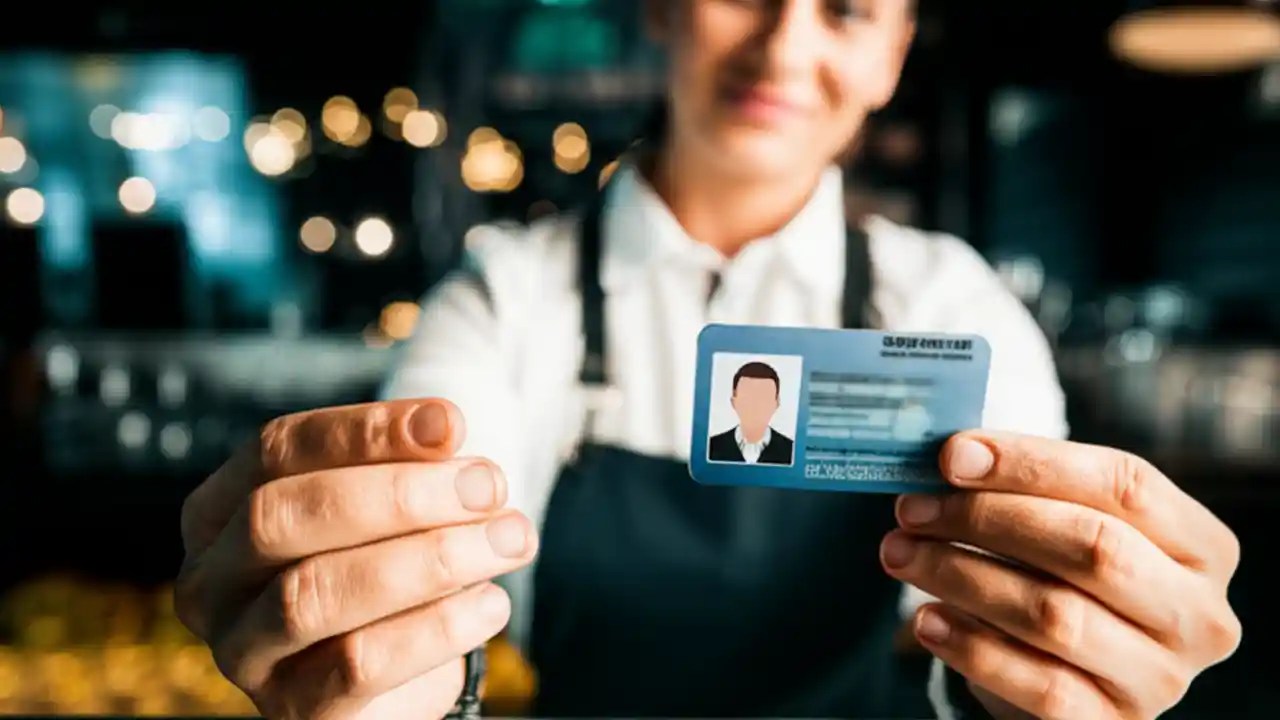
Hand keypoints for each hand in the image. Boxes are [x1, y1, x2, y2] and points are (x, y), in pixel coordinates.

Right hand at [174, 399, 537, 719]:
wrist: (388, 687)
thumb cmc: (385, 573)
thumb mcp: (387, 514)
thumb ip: (403, 468)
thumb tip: (444, 430)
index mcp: (218, 513)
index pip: (277, 449)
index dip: (366, 431)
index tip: (451, 423)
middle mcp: (210, 583)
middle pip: (283, 516)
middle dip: (397, 494)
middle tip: (488, 486)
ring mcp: (242, 653)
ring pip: (316, 592)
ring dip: (429, 558)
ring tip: (510, 539)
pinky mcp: (292, 712)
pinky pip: (358, 664)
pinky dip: (437, 628)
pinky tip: (492, 604)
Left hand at [881, 431, 1241, 719]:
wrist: (1074, 678)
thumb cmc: (1065, 581)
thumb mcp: (1067, 527)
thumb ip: (1028, 488)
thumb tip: (958, 456)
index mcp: (1202, 546)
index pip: (1126, 483)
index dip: (1032, 463)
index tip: (952, 456)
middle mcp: (1198, 615)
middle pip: (1092, 546)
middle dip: (986, 519)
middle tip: (912, 509)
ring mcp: (1161, 679)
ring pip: (1056, 615)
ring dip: (961, 576)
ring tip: (901, 554)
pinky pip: (1039, 686)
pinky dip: (971, 647)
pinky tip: (926, 619)